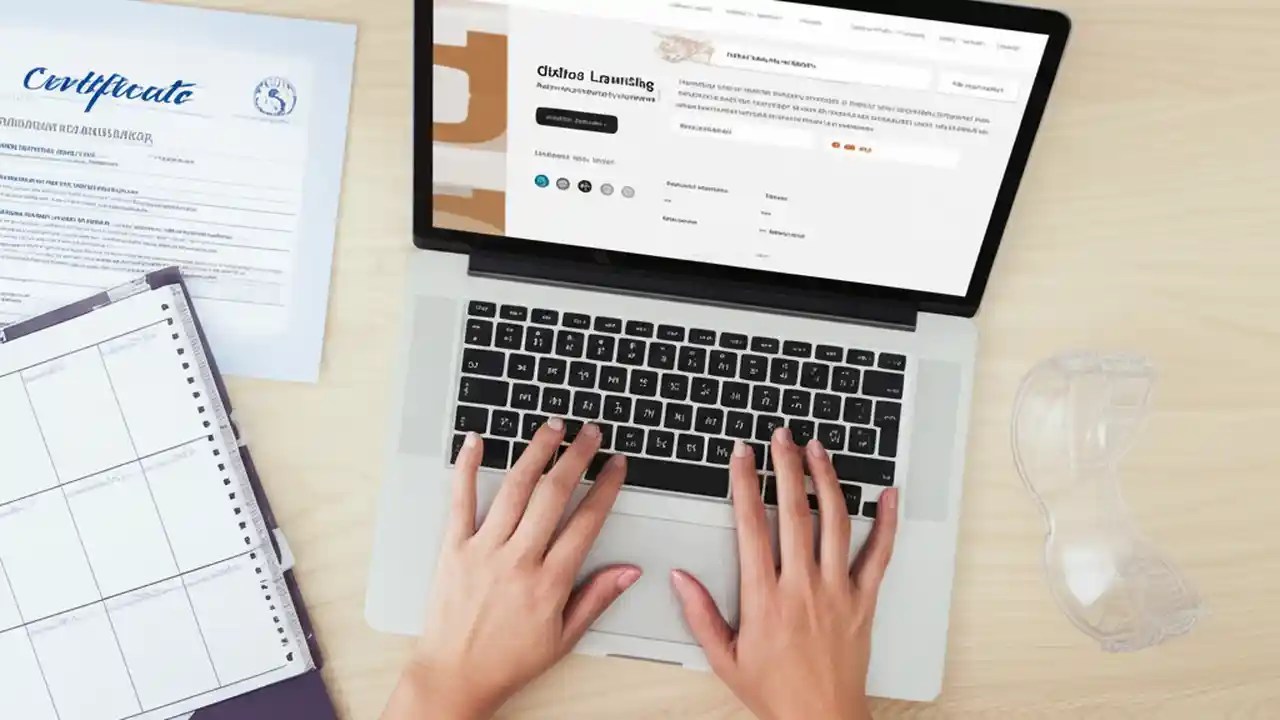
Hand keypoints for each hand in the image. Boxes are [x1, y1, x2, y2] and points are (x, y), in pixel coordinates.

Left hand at [383, 419, 638, 719]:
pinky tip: (476, 441)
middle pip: (554, 495)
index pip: (587, 521)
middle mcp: (518, 560)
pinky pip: (459, 500)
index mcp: (550, 582)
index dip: (606, 487)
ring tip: (552, 428)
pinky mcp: (453, 548)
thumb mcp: (564, 638)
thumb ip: (597, 598)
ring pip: (515, 489)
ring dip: (536, 453)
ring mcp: (484, 550)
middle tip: (590, 433)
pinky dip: (466, 467)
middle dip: (577, 457)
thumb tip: (629, 571)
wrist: (454, 677)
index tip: (616, 465)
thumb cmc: (508, 661)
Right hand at [672, 429, 898, 719]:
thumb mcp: (724, 657)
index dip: (745, 484)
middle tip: (782, 436)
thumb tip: (679, 578)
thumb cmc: (774, 693)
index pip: (751, 526)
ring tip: (819, 450)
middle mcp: (803, 587)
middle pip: (795, 513)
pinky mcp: (864, 600)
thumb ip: (699, 614)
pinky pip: (879, 554)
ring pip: (835, 523)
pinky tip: (888, 495)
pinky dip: (886, 522)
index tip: (742, 455)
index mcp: (764, 598)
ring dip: (827, 481)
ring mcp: (838, 591)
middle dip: (787, 467)